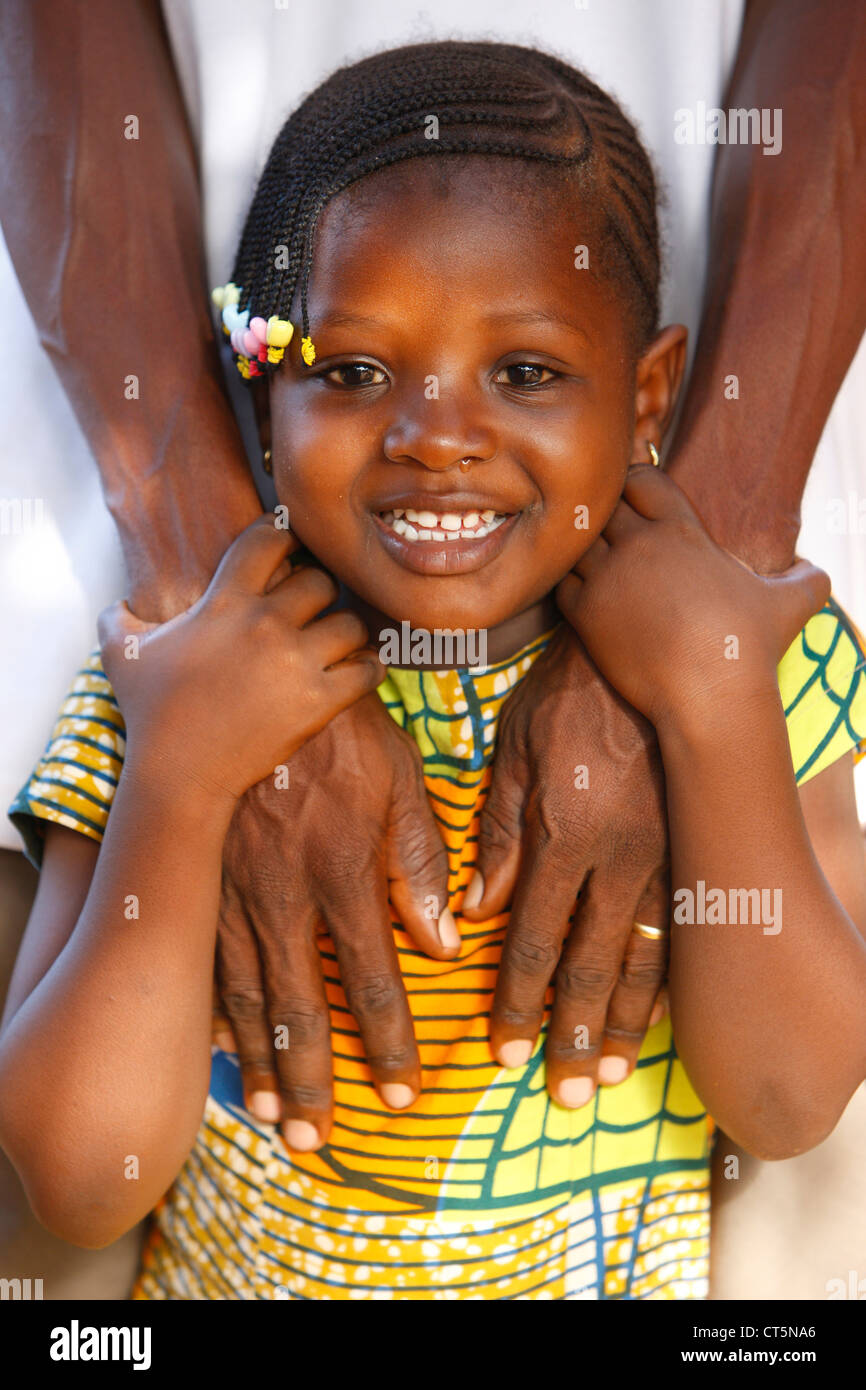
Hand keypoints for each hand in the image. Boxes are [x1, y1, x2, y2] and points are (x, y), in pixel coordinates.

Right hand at [97, 515, 383, 803]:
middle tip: (312, 611)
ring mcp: (296, 663)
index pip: (269, 539)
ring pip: (350, 623)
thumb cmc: (151, 712)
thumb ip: (118, 619)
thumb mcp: (120, 654)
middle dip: (318, 593)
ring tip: (336, 645)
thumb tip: (118, 608)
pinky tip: (357, 673)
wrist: (179, 772)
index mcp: (225, 601)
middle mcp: (266, 624)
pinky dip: (369, 669)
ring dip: (346, 633)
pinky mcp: (319, 702)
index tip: (290, 549)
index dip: (285, 535)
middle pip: (320, 581)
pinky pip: (368, 669)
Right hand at [211, 692, 454, 1150]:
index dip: (388, 1042)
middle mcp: (284, 892)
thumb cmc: (345, 728)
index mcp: (345, 870)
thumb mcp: (401, 779)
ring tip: (269, 1117)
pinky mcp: (204, 877)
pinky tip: (219, 1053)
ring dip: (258, 1061)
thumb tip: (445, 945)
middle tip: (317, 1138)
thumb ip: (423, 862)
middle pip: (300, 1006)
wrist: (261, 679)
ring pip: (247, 993)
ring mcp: (234, 887)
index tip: (402, 1095)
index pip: (373, 979)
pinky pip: (204, 958)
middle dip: (311, 1079)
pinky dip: (212, 1009)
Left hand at [462, 624, 669, 1106]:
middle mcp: (618, 857)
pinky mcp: (692, 850)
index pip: (533, 939)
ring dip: (627, 1023)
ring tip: (609, 1074)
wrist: (651, 657)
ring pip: (645, 959)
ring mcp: (665, 856)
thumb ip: (497, 835)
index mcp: (562, 834)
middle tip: (563, 1092)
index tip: (504, 1050)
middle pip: (592, 966)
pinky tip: (659, 1018)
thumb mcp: (513, 751)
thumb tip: (477, 912)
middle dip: (572, 1033)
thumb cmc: (565, 698)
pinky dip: (670, 981)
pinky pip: (683, 930)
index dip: (517, 1001)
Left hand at [557, 466, 831, 729]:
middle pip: (602, 507)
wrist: (710, 696)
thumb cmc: (751, 648)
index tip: (636, 507)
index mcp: (681, 530)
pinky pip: (562, 582)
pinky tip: (584, 596)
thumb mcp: (792, 603)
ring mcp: (608, 578)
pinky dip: (569, 584)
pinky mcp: (586, 613)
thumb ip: (806, 577)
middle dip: (605, 518)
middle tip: (611, 539)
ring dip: (583, 551)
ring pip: (576, 542)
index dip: (633, 488)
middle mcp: (639, 545)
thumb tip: (816, 572)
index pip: (640, 479)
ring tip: (596, 567)